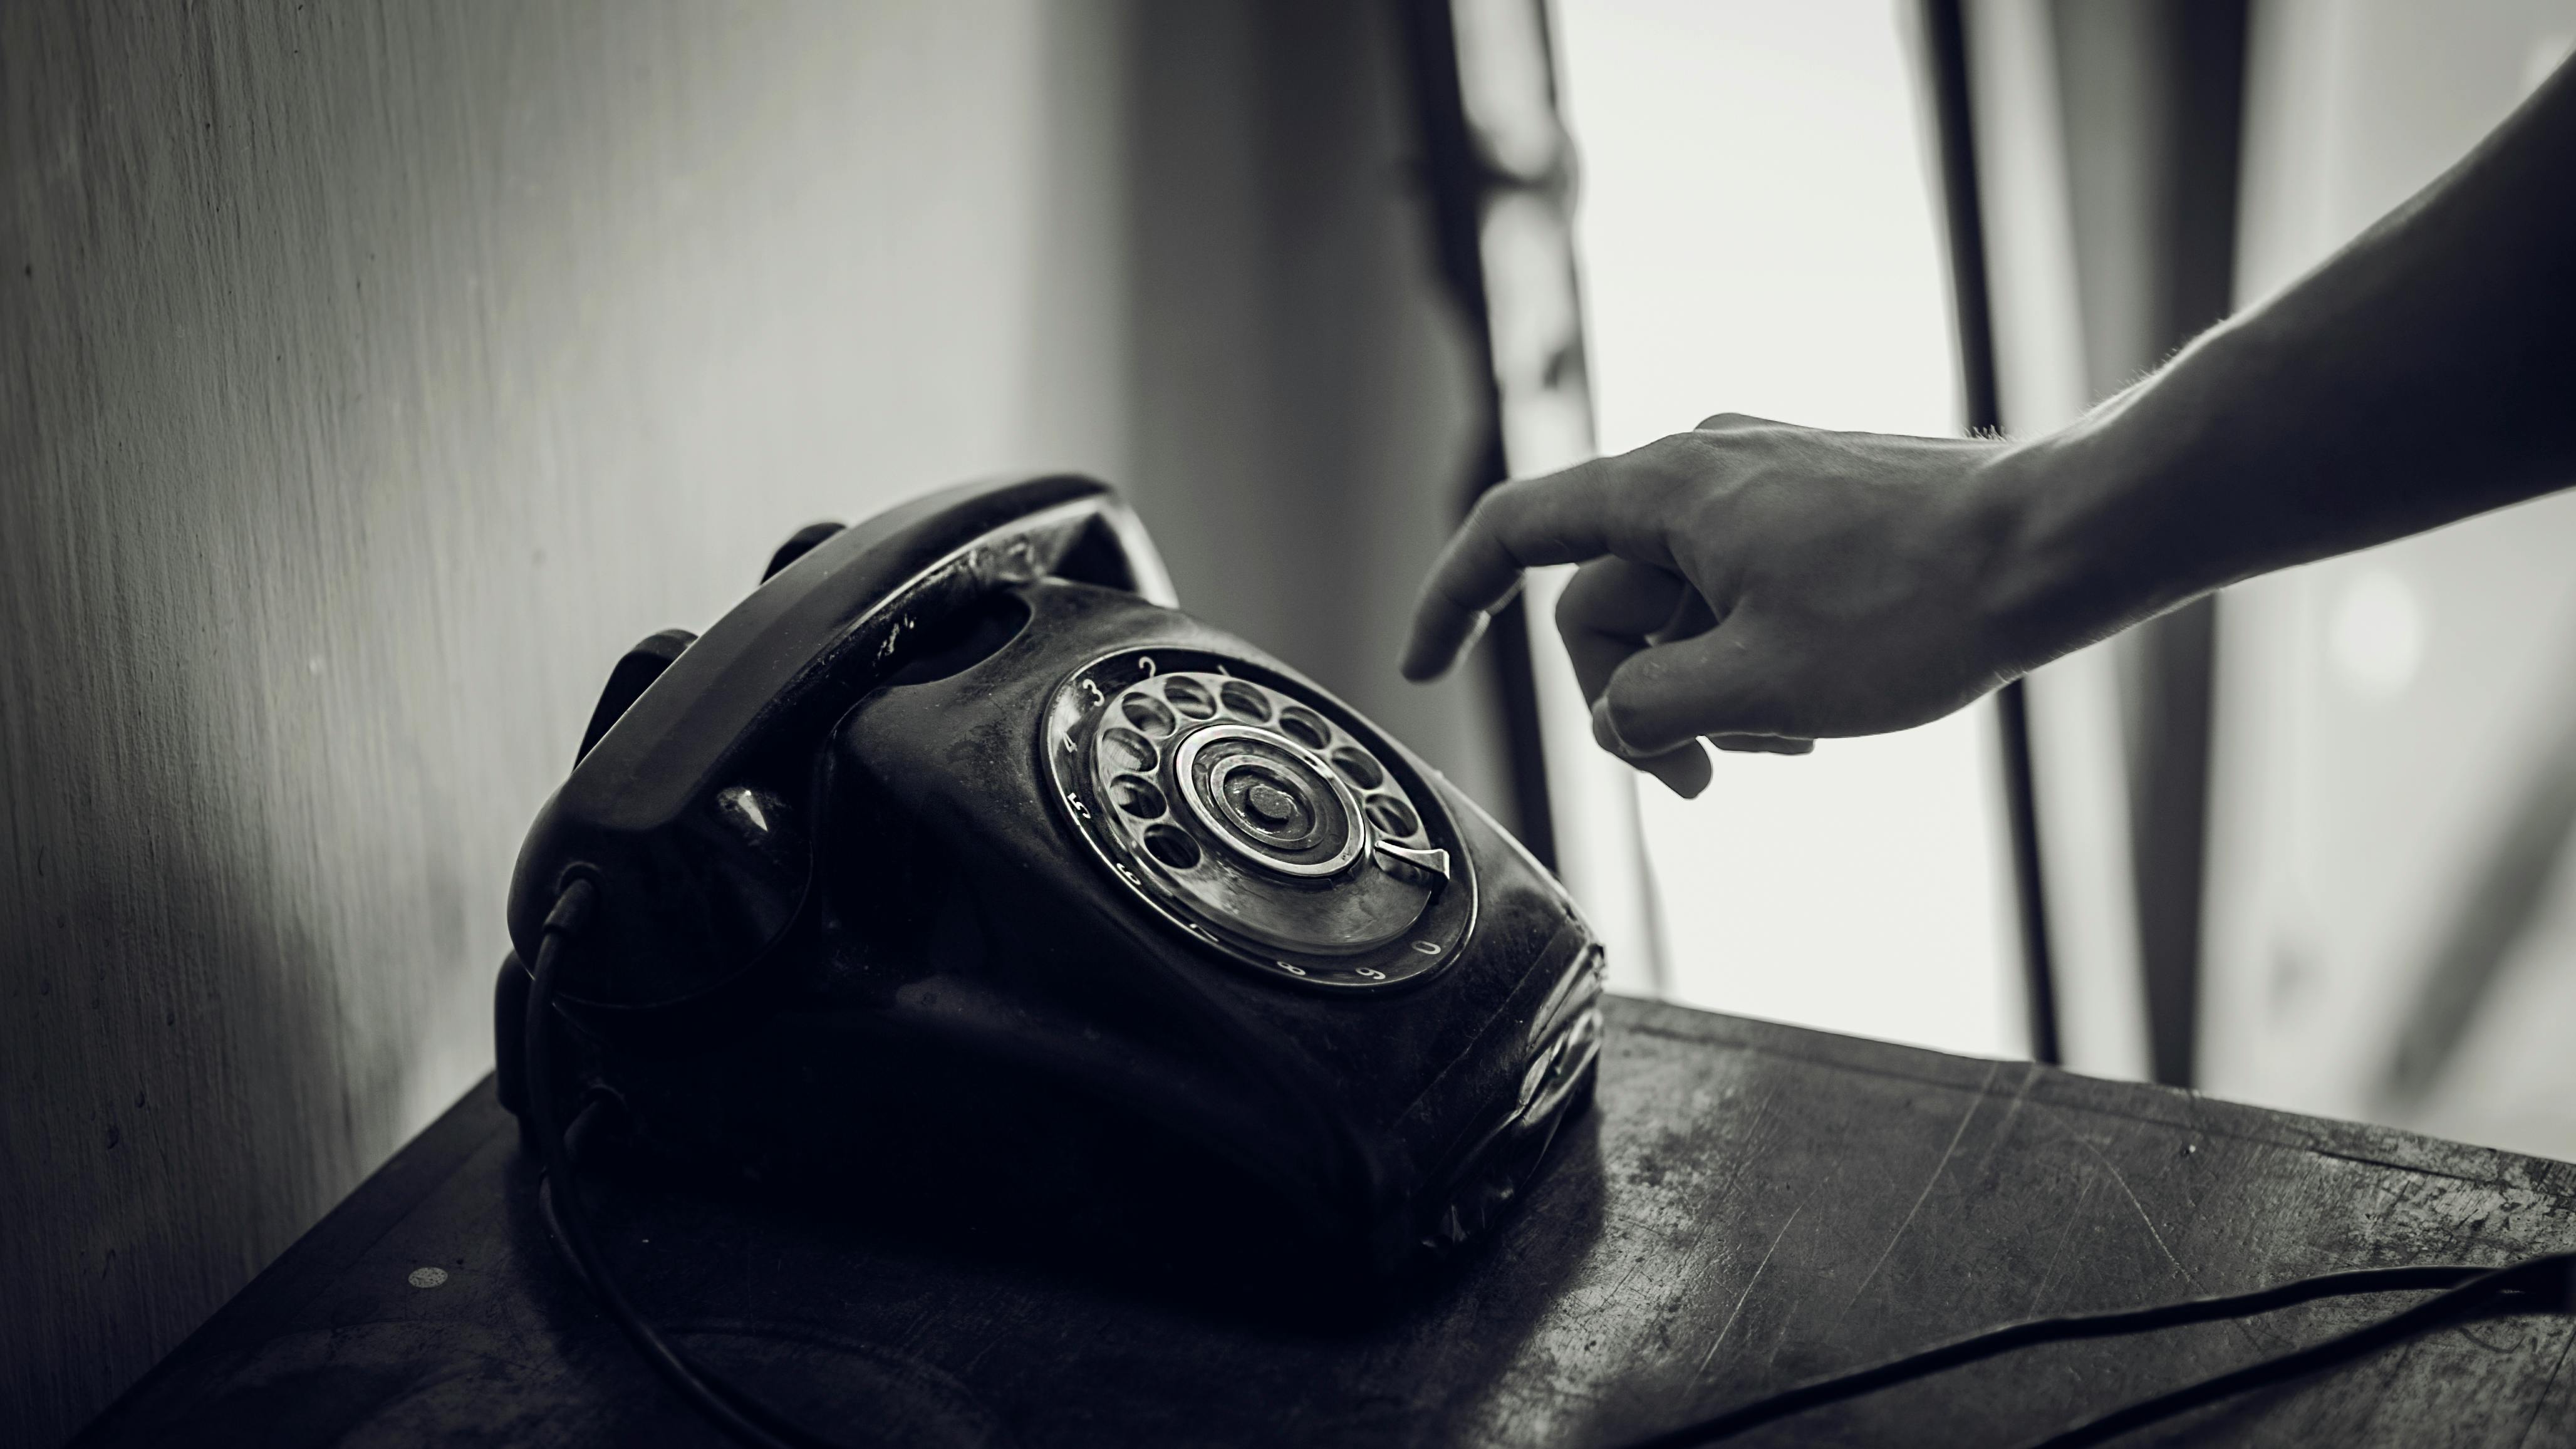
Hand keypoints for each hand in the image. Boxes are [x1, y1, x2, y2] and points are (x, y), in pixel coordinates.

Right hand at [1401, 414, 2030, 797]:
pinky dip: (1751, 654)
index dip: (1449, 600)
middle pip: (1606, 603)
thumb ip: (1649, 713)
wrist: (2058, 542)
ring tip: (1794, 735)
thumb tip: (1618, 722)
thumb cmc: (1917, 606)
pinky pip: (1737, 589)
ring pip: (1679, 606)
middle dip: (1636, 701)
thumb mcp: (1759, 686)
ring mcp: (1760, 482)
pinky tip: (1819, 702)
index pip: (1512, 533)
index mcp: (1663, 491)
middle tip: (1707, 782)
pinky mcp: (1810, 505)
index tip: (1418, 665)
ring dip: (1707, 688)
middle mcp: (1700, 467)